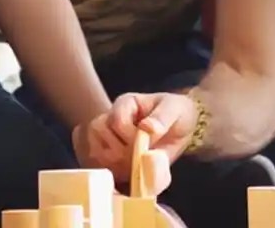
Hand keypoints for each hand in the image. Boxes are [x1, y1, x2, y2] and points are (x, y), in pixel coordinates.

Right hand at [79, 93, 197, 175]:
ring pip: (94, 149)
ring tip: (134, 164)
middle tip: (141, 157)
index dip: (130, 138)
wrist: (179, 128)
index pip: (116, 121)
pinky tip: (128, 171)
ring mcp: (105, 136)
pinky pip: (96, 163)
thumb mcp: (176, 111)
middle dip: (121, 150)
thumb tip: (147, 128)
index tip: (148, 146)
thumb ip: (162, 118)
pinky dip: (111, 170)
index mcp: (126, 103)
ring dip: (114, 161)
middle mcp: (110, 117)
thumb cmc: (177, 115)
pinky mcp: (105, 154)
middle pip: (99, 133)